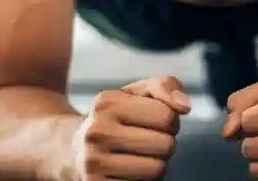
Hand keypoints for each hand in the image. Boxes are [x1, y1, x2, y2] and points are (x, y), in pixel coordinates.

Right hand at [69, 75, 190, 179]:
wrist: (72, 150)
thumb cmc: (114, 118)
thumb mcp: (135, 93)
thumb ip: (165, 86)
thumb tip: (185, 107)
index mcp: (107, 103)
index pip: (167, 116)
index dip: (169, 120)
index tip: (154, 121)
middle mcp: (97, 131)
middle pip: (166, 145)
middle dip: (164, 143)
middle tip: (147, 140)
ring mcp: (95, 162)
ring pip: (157, 170)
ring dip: (156, 164)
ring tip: (138, 156)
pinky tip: (128, 171)